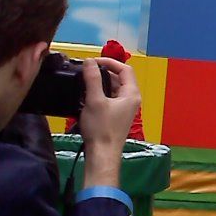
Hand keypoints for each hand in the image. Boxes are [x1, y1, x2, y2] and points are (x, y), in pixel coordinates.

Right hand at [79, 59, 140, 186]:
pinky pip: (109, 98)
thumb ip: (92, 79)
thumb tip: (89, 61)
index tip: (93, 62)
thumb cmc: (101, 128)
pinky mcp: (116, 115)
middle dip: (102, 72)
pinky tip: (85, 95)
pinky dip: (98, 93)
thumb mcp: (95, 100)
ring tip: (83, 81)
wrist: (102, 154)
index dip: (109, 62)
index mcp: (131, 94)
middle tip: (86, 71)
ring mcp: (124, 107)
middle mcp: (131, 99)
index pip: (125, 69)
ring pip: (112, 88)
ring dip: (99, 83)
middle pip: (119, 77)